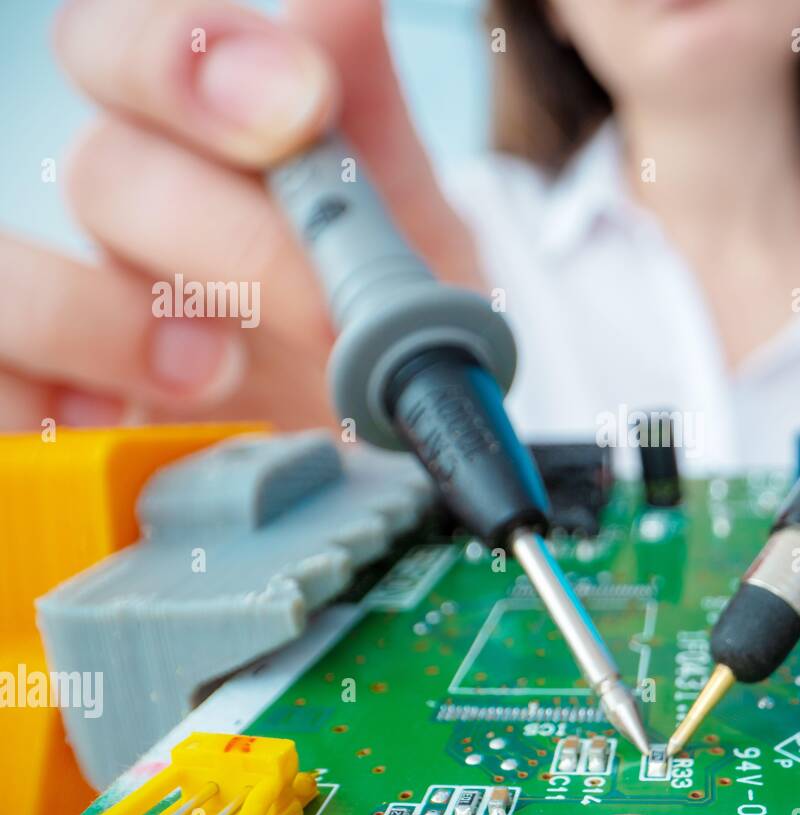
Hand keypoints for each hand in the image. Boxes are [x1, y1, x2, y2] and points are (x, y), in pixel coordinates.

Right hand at [1, 0, 476, 431]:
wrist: (391, 441)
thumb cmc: (391, 322)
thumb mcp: (414, 229)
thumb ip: (373, 122)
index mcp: (207, 140)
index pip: (131, 43)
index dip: (190, 56)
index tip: (305, 105)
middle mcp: (134, 211)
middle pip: (104, 168)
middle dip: (225, 236)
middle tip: (326, 310)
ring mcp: (87, 308)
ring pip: (7, 277)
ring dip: (105, 323)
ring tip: (216, 374)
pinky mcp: (64, 407)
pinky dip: (43, 408)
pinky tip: (132, 426)